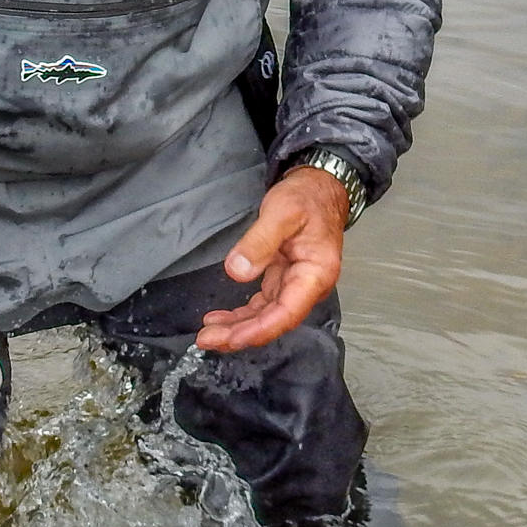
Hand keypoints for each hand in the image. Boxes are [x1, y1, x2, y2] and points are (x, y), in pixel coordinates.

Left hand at [198, 167, 349, 353]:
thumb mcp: (282, 212)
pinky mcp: (282, 279)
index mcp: (315, 274)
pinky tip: (221, 319)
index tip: (231, 338)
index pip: (286, 313)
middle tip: (207, 340)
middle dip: (241, 334)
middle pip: (274, 320)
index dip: (258, 330)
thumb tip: (237, 271)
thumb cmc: (307, 197)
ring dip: (238, 327)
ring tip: (208, 334)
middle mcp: (308, 286)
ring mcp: (295, 284)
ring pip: (265, 316)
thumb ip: (260, 242)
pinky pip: (262, 305)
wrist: (320, 187)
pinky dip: (242, 315)